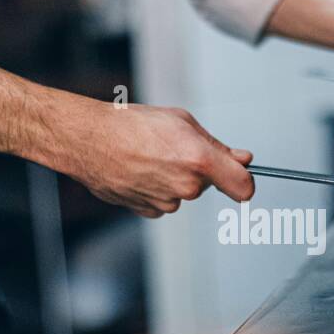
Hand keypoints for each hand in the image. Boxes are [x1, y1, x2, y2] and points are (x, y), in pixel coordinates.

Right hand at [71, 103, 253, 217]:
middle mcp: (186, 187)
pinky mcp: (148, 212)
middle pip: (209, 185)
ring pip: (184, 193)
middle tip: (174, 148)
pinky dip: (157, 189)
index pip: (244, 187)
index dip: (245, 181)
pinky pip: (163, 201)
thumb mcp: (182, 122)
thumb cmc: (131, 125)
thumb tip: (242, 159)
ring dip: (175, 178)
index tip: (240, 174)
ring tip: (151, 156)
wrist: (89, 141)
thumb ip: (218, 146)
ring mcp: (166, 203)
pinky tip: (140, 171)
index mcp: (199, 160)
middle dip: (200, 169)